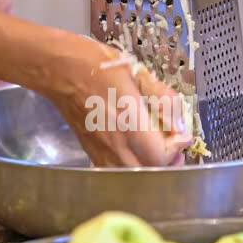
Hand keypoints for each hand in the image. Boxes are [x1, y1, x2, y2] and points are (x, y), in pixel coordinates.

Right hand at [46, 36, 191, 167]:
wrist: (60, 71)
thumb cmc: (98, 66)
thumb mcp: (138, 73)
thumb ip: (164, 99)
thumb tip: (179, 123)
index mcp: (129, 122)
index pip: (161, 155)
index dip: (178, 147)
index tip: (181, 134)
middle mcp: (115, 143)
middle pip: (150, 172)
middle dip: (168, 162)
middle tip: (174, 146)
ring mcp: (101, 152)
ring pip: (133, 176)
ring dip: (150, 168)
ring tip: (158, 152)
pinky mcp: (91, 153)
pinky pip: (116, 172)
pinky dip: (132, 169)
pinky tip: (136, 153)